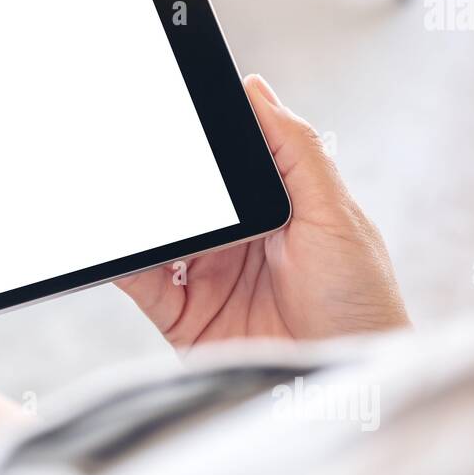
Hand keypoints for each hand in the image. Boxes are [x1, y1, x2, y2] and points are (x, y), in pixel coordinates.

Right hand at [117, 75, 407, 349]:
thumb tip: (255, 89)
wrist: (343, 385)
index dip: (201, 133)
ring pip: (157, 233)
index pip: (227, 159)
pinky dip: (120, 260)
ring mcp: (205, 275)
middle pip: (185, 193)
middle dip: (159, 173)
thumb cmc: (359, 304)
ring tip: (116, 190)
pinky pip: (139, 279)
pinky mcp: (181, 315)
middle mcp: (235, 238)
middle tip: (131, 143)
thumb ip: (295, 150)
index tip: (173, 102)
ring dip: (136, 214)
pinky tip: (114, 242)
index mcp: (274, 207)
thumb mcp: (335, 214)